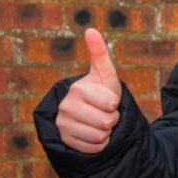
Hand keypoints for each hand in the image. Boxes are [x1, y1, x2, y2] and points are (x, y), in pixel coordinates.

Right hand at [54, 28, 121, 153]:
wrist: (88, 112)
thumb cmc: (101, 91)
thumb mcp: (105, 74)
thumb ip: (100, 53)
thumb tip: (90, 29)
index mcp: (78, 89)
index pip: (110, 105)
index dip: (115, 104)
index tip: (108, 100)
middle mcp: (66, 106)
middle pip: (106, 122)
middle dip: (112, 119)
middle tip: (104, 113)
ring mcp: (63, 124)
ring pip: (100, 136)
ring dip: (106, 132)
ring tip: (99, 122)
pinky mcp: (64, 140)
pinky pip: (93, 148)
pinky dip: (99, 144)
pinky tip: (93, 133)